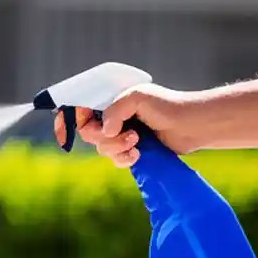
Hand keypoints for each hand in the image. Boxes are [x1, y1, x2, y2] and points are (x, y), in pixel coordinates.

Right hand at [54, 84, 201, 167]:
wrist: (192, 125)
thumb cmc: (168, 105)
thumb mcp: (137, 98)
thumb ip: (114, 111)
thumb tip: (105, 131)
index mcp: (110, 101)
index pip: (79, 109)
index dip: (68, 121)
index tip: (65, 132)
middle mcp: (112, 117)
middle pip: (88, 133)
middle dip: (104, 137)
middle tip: (127, 134)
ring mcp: (120, 134)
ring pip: (101, 148)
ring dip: (117, 148)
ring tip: (137, 142)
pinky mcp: (130, 150)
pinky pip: (114, 160)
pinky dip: (123, 159)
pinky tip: (138, 154)